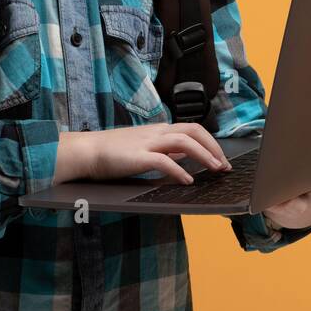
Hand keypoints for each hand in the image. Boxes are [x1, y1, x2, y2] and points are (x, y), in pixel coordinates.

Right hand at [62, 122, 230, 184]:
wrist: (86, 151)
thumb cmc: (112, 153)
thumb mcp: (142, 147)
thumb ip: (163, 150)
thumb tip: (183, 157)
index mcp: (158, 130)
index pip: (191, 129)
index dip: (210, 142)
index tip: (220, 159)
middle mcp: (156, 132)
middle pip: (193, 131)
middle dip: (213, 147)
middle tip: (224, 165)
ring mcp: (147, 143)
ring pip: (184, 142)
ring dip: (204, 156)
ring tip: (215, 170)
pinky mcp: (137, 156)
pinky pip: (163, 161)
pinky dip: (179, 170)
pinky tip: (187, 181)